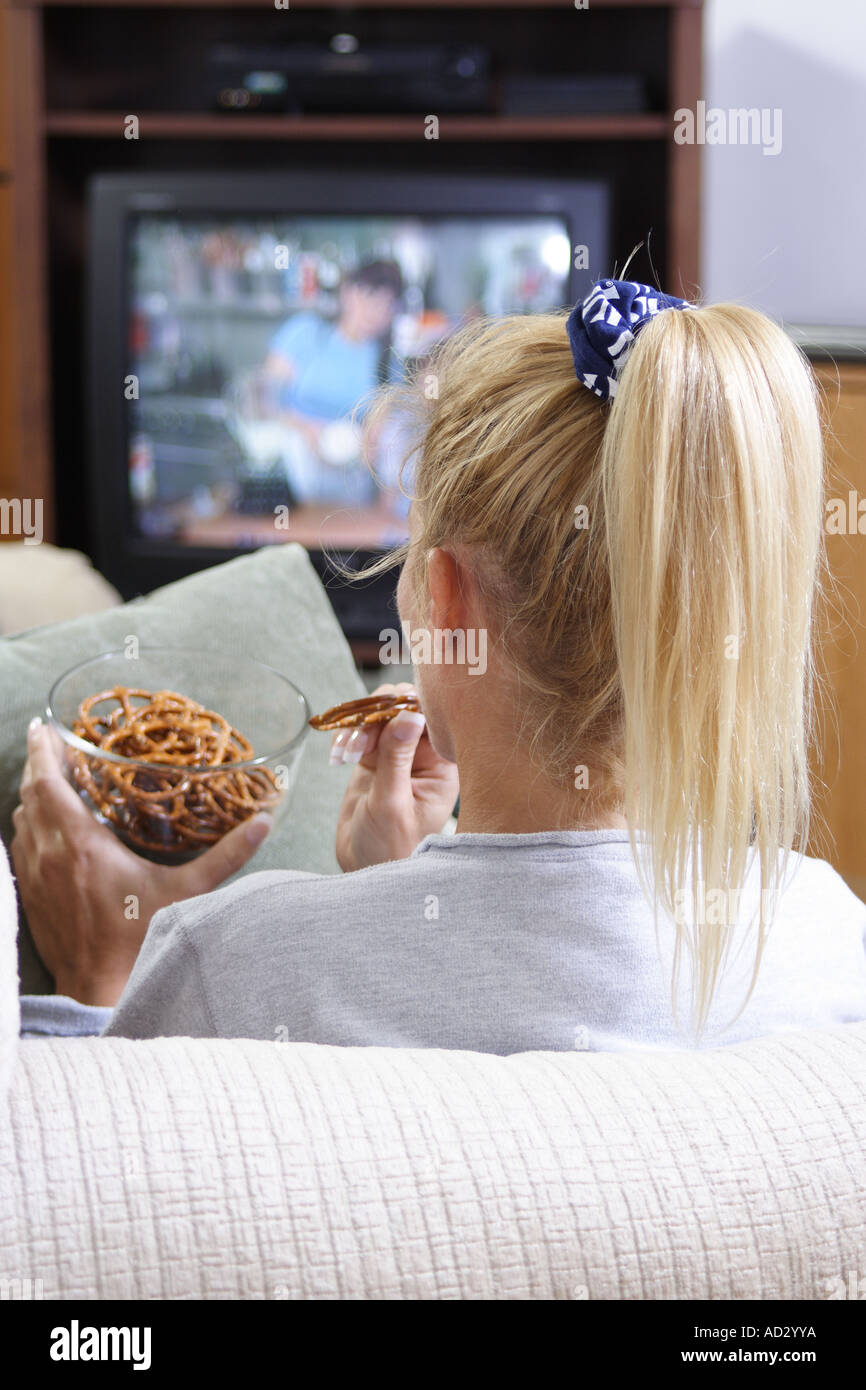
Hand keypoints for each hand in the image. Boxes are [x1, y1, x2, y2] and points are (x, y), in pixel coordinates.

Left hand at [10, 719, 272, 1005]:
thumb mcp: (188, 892)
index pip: (47, 782)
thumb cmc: (139, 938)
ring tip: (54, 778)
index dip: (42, 749)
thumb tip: (263, 823)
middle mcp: (48, 853)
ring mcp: (33, 875)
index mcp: (80, 844)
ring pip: (21, 819)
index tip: (45, 725)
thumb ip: (226, 855)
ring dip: (33, 794)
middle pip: (29, 793)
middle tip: (54, 743)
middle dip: (38, 764)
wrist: (99, 987)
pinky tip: (49, 826)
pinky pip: (20, 845)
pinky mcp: (28, 895)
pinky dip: (30, 825)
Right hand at [333, 683, 458, 872]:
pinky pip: (361, 732)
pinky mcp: (375, 760)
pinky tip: (338, 756)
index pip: (431, 717)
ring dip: (358, 728)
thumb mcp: (391, 803)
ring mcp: (398, 756)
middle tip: (359, 741)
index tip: (382, 713)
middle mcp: (424, 756)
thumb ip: (396, 757)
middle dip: (377, 716)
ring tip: (346, 754)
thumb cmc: (389, 848)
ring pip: (380, 716)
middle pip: (404, 709)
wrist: (366, 871)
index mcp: (442, 765)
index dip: (406, 707)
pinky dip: (347, 737)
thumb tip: (409, 713)